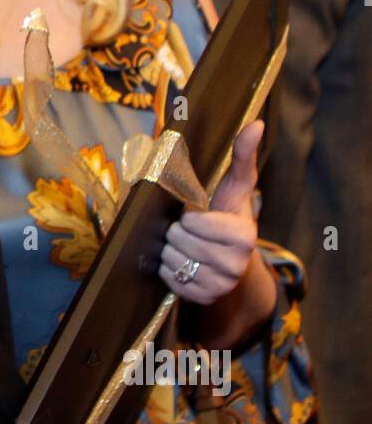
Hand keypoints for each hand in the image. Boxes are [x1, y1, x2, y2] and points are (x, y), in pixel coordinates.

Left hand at [159, 120, 263, 305]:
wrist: (230, 261)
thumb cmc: (227, 216)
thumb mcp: (234, 188)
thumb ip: (242, 157)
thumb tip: (256, 123)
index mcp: (244, 235)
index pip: (197, 223)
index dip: (188, 217)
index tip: (193, 214)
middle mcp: (236, 264)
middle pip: (181, 241)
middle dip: (176, 232)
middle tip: (184, 230)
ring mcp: (221, 285)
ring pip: (174, 261)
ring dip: (169, 250)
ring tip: (182, 245)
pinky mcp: (204, 299)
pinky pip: (171, 280)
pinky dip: (168, 269)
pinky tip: (180, 262)